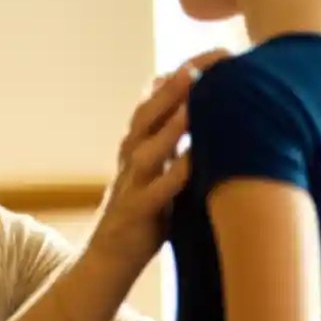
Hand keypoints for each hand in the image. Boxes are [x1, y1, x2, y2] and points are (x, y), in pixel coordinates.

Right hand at [90, 49, 230, 261]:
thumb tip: (193, 108)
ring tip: (195, 102)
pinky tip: (194, 162)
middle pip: (147, 115)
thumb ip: (169, 143)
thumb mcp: (155, 174)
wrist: (103, 267)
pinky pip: (155, 193)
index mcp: (136, 147)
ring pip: (147, 148)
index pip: (154, 101)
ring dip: (170, 125)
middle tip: (203, 63)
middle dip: (175, 88)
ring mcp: (130, 186)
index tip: (216, 53)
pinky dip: (173, 175)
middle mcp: (130, 161)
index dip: (181, 76)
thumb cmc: (140, 219)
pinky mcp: (135, 216)